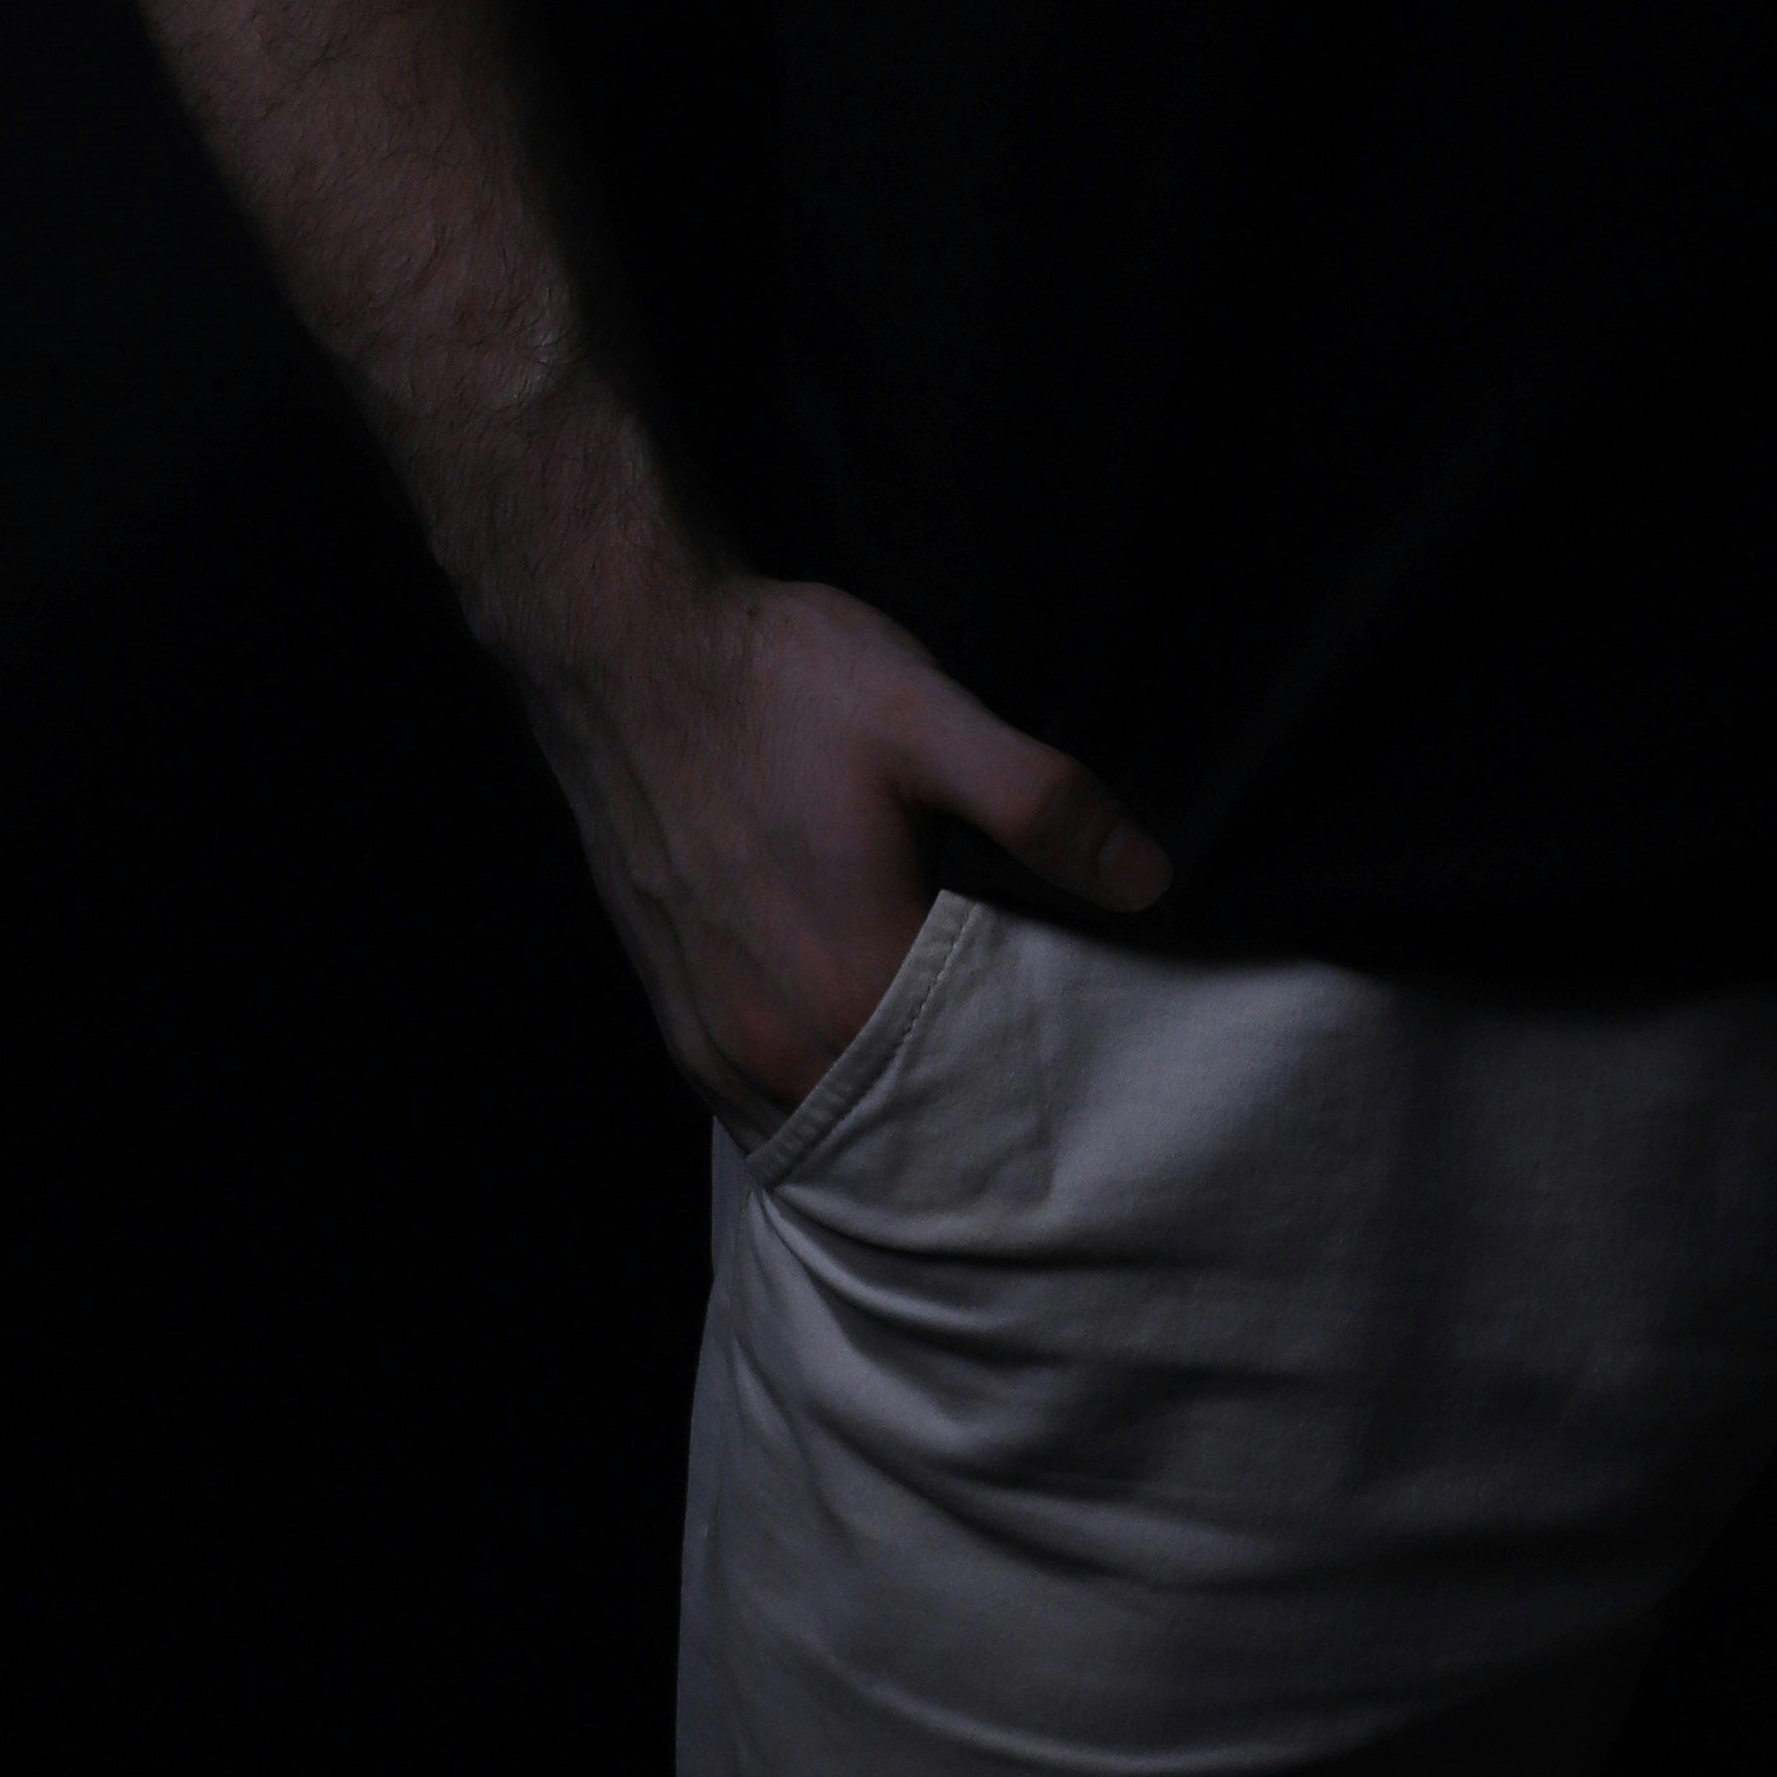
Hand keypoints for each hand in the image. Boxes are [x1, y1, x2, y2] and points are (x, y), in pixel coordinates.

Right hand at [515, 557, 1166, 1141]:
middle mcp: (775, 1044)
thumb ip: (1040, 804)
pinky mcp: (674, 1013)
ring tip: (957, 1075)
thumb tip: (1147, 880)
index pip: (977, 1087)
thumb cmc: (780, 680)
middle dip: (970, 1113)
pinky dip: (821, 1099)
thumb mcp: (928, 719)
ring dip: (891, 1115)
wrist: (628, 651)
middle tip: (1038, 1084)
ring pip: (829, 1125)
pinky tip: (864, 1058)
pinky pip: (759, 1104)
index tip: (1088, 1069)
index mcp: (853, 988)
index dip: (1038, 1081)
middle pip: (905, 1122)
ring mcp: (714, 1038)